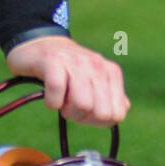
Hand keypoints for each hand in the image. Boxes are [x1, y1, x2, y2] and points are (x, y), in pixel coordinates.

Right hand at [6, 36, 129, 125]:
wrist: (40, 44)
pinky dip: (51, 102)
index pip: (117, 114)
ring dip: (67, 111)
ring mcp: (75, 61)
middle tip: (71, 106)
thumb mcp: (94, 81)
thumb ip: (110, 96)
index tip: (86, 111)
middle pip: (101, 113)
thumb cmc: (68, 70)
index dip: (99, 121)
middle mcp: (97, 64)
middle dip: (84, 118)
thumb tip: (124, 109)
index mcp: (111, 71)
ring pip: (82, 105)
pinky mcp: (53, 61)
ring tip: (61, 100)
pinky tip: (49, 95)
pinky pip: (58, 93)